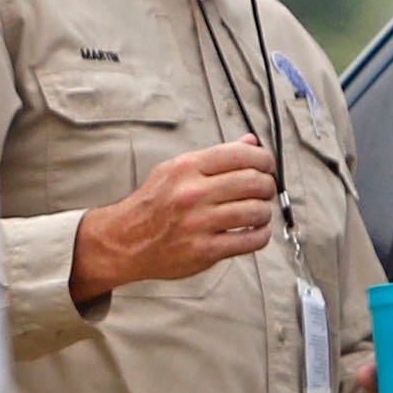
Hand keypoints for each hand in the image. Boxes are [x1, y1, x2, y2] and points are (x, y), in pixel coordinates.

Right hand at [72, 138, 276, 303]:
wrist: (125, 240)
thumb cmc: (152, 205)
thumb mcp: (175, 170)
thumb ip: (214, 157)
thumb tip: (249, 143)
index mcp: (187, 168)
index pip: (241, 154)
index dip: (264, 159)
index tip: (267, 165)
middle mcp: (193, 193)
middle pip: (254, 181)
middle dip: (268, 185)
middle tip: (265, 189)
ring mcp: (199, 223)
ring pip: (256, 211)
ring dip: (264, 211)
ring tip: (259, 212)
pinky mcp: (205, 250)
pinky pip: (249, 240)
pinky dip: (261, 235)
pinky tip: (256, 231)